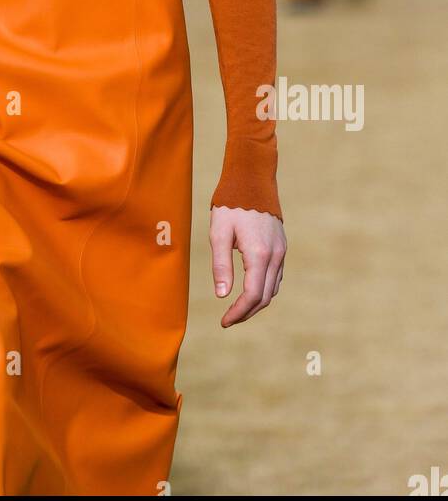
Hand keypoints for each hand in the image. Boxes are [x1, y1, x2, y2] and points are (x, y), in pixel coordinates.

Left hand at [210, 206, 285, 326]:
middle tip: (228, 319)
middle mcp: (275, 256)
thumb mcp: (219, 233)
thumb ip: (221, 265)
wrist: (252, 179)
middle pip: (265, 297)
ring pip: (273, 288)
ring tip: (236, 309)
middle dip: (247, 312)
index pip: (252, 295)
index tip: (224, 322)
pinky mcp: (281, 246)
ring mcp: (281, 251)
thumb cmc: (231, 204)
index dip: (239, 313)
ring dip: (257, 303)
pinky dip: (264, 289)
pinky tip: (250, 290)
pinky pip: (276, 276)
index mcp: (259, 254)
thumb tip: (222, 295)